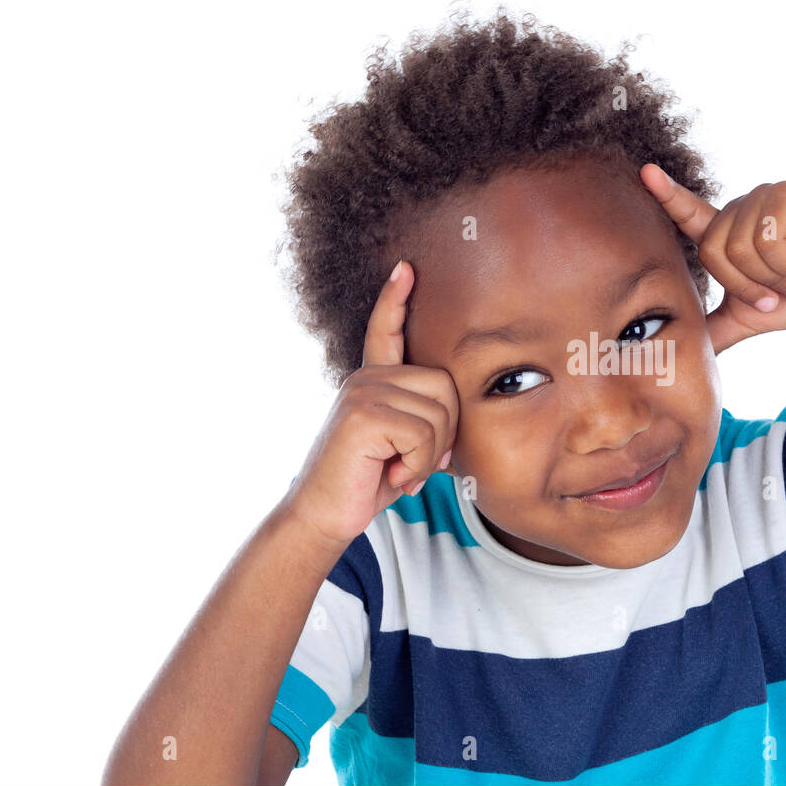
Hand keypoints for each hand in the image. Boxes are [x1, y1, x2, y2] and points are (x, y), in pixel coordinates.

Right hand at [279, 260, 459, 553]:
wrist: (325, 516)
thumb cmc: (368, 484)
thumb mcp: (405, 448)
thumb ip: (428, 423)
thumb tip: (460, 416)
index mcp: (373, 382)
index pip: (385, 332)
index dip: (395, 301)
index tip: (406, 268)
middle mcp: (365, 378)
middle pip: (446, 386)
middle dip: (445, 434)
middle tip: (415, 464)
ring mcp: (362, 391)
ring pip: (439, 413)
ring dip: (431, 455)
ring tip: (400, 471)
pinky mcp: (363, 413)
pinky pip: (424, 434)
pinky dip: (419, 465)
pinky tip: (392, 476)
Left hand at [639, 165, 785, 354]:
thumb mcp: (748, 317)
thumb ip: (713, 330)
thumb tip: (679, 355)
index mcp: (728, 234)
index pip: (690, 214)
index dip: (668, 195)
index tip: (645, 173)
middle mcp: (741, 211)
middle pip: (712, 252)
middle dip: (747, 286)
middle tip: (779, 291)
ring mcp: (763, 198)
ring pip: (739, 247)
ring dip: (772, 275)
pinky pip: (766, 237)